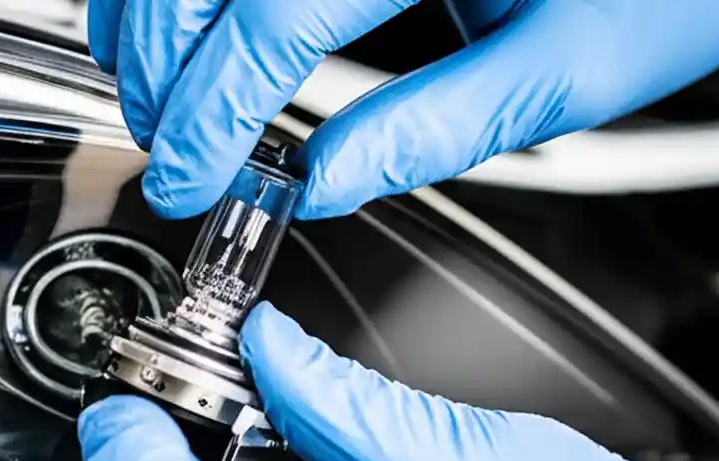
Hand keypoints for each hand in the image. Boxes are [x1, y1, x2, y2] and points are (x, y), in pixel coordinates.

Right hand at [87, 0, 718, 219]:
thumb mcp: (561, 72)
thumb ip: (428, 132)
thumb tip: (322, 186)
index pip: (272, 21)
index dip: (212, 110)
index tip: (188, 176)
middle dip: (162, 65)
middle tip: (167, 147)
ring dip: (156, 12)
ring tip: (158, 91)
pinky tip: (177, 17)